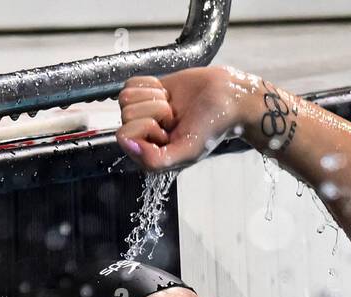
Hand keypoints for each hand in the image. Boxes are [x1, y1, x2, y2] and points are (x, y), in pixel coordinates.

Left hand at [115, 66, 259, 171]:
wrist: (226, 98)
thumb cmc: (212, 127)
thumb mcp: (188, 151)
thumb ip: (155, 159)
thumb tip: (127, 145)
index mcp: (149, 155)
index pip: (125, 136)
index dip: (148, 128)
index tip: (169, 129)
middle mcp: (142, 135)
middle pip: (125, 115)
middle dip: (155, 112)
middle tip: (175, 118)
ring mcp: (142, 112)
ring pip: (126, 98)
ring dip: (154, 98)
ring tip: (172, 107)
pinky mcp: (146, 93)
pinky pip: (131, 83)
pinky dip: (152, 85)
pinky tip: (168, 95)